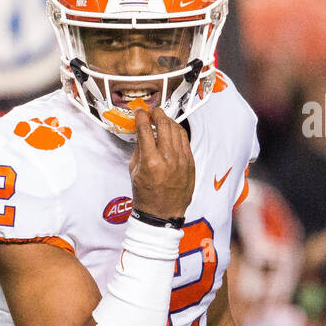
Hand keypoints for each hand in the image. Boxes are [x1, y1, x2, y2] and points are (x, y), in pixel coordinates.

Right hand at [129, 105, 194, 219]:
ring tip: (162, 119)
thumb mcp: (135, 172)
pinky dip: (178, 132)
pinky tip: (172, 131)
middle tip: (152, 112)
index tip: (139, 113)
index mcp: (151, 161)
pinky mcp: (190, 162)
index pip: (145, 129)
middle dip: (157, 114)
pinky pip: (185, 140)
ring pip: (177, 129)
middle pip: (164, 125)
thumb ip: (139, 150)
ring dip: (168, 120)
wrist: (163, 213)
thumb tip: (142, 134)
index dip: (141, 117)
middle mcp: (168, 158)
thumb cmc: (148, 196)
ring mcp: (182, 159)